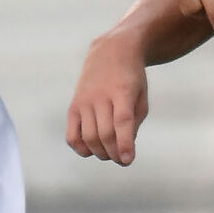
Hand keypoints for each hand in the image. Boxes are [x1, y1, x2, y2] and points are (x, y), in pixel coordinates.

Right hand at [67, 32, 148, 164]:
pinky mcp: (74, 106)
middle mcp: (100, 96)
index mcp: (122, 91)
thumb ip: (134, 123)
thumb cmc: (131, 78)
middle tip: (122, 159)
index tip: (128, 160)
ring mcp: (84, 101)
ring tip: (110, 154)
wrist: (110, 52)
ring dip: (101, 153)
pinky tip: (91, 150)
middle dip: (115, 153)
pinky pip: (72, 135)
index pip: (122, 121)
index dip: (124, 143)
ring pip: (89, 137)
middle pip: (105, 134)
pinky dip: (80, 149)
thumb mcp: (141, 97)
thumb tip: (120, 149)